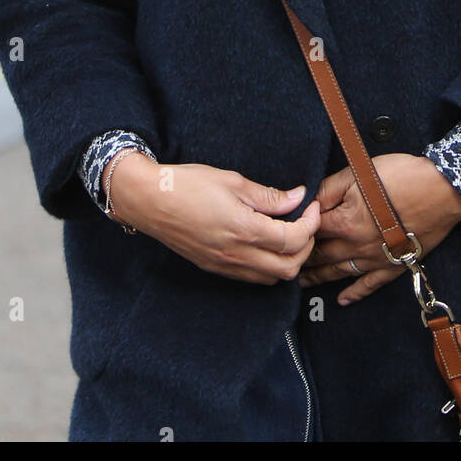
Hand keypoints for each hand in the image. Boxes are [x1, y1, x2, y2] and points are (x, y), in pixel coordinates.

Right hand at [107, 153, 320, 285]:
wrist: (150, 201)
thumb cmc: (188, 184)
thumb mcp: (233, 182)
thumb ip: (268, 196)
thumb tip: (297, 198)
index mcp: (244, 230)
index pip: (293, 240)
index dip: (310, 224)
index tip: (311, 206)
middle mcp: (236, 254)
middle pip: (288, 268)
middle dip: (305, 247)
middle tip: (304, 222)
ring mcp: (224, 265)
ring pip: (271, 278)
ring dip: (288, 261)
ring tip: (287, 233)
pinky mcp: (214, 268)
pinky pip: (251, 277)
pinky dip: (268, 267)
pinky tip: (265, 244)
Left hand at [299, 153, 460, 303]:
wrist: (441, 190)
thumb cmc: (401, 176)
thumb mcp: (358, 172)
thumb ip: (329, 188)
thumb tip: (308, 200)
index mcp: (345, 222)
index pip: (311, 232)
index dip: (297, 232)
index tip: (285, 237)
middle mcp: (356, 245)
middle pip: (322, 256)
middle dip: (303, 259)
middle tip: (286, 265)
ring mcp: (376, 259)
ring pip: (340, 273)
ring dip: (319, 279)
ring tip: (303, 283)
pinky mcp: (395, 265)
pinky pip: (370, 285)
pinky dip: (355, 294)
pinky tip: (342, 300)